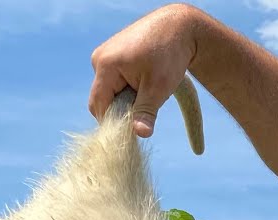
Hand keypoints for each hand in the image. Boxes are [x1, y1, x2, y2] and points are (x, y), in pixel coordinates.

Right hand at [88, 3, 202, 136]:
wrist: (178, 27)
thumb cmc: (169, 55)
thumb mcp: (159, 87)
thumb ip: (146, 112)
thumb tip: (140, 135)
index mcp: (105, 65)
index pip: (99, 106)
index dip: (114, 122)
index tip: (134, 127)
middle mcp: (99, 59)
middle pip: (102, 99)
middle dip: (122, 109)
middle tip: (146, 106)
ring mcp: (105, 55)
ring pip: (110, 90)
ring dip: (127, 98)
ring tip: (149, 88)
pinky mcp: (113, 54)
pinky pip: (114, 80)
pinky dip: (128, 87)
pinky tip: (145, 80)